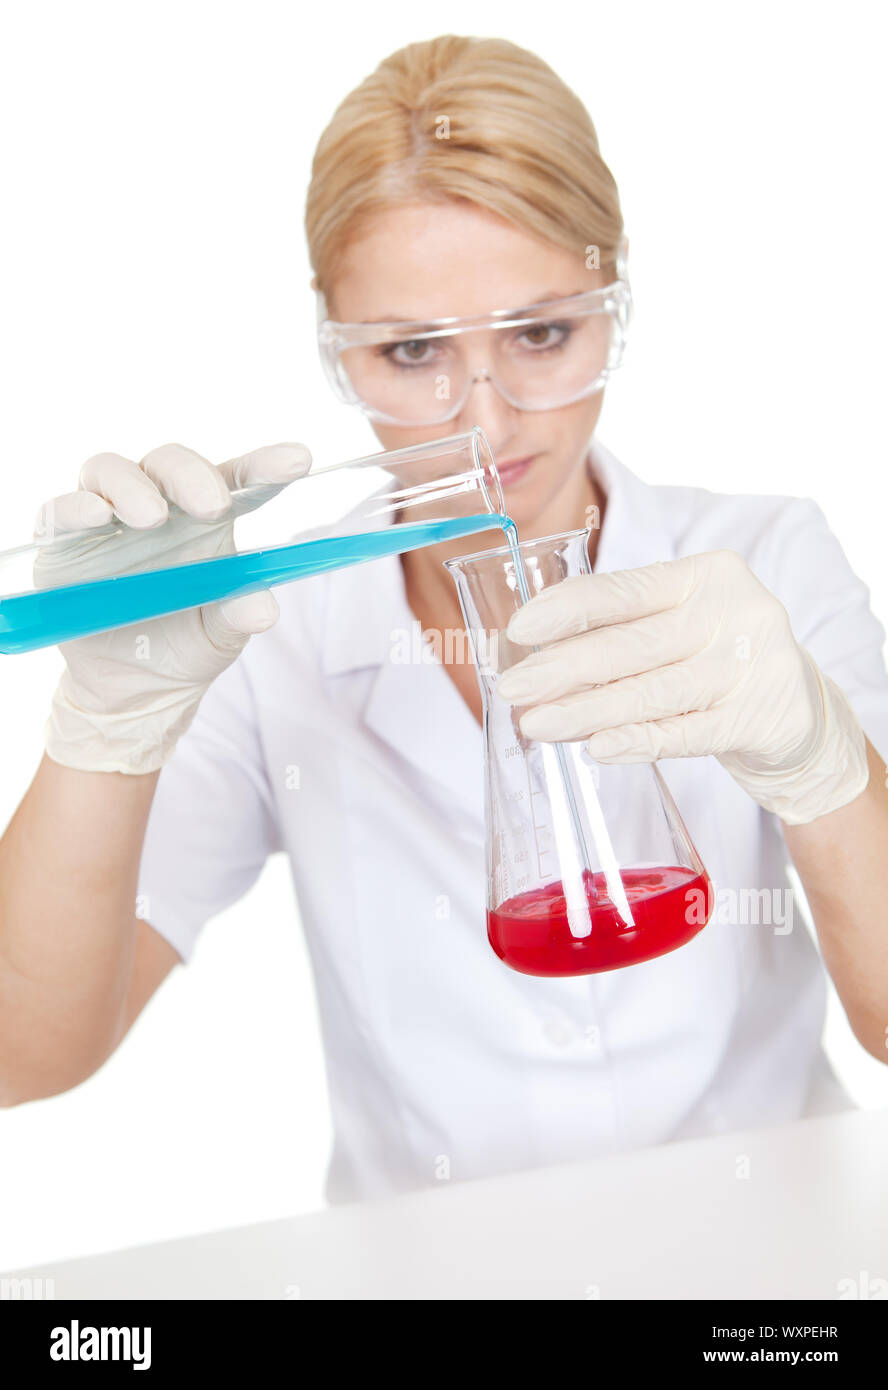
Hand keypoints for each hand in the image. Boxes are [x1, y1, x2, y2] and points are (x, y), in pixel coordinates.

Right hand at [39, 440, 311, 774]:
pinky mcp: (64, 542)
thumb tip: (262, 608)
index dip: (266, 465)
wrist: (136, 685)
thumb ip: (239, 613)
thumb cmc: (187, 643)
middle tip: (213, 505)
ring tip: (149, 516)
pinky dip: (75, 507)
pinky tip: (95, 516)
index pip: (239, 478)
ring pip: (109, 471)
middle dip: (192, 475)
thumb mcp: (221, 634)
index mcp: (208, 516)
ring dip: (131, 487)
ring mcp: (108, 519)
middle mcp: (159, 505)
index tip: (299, 461)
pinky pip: (61, 510)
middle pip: (170, 463)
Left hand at [496, 549, 868, 824]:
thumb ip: (621, 633)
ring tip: (537, 725)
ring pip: (651, 692)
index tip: (518, 630)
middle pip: (632, 644)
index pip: (624, 589)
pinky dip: (637, 740)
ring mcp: (751, 667)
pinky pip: (685, 733)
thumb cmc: (717, 660)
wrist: (799, 712)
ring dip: (585, 711)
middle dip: (562, 669)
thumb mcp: (680, 626)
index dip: (567, 609)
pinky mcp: (759, 718)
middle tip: (512, 690)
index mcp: (706, 575)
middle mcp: (733, 613)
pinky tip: (597, 748)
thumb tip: (534, 658)